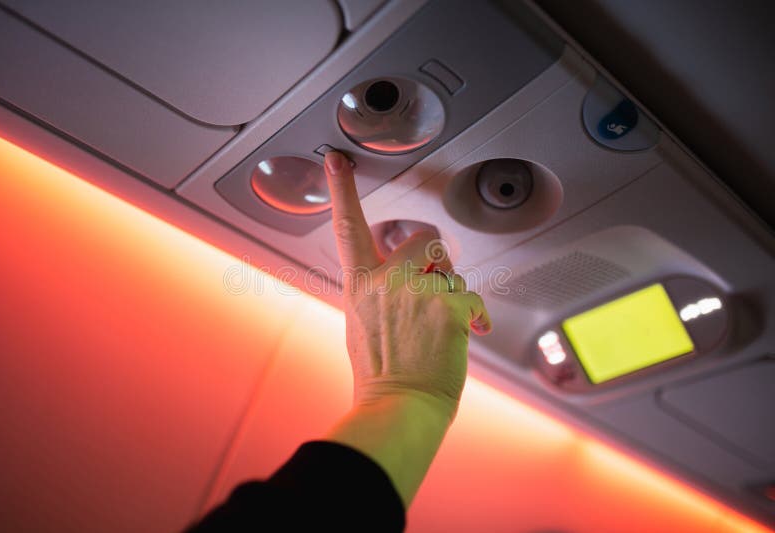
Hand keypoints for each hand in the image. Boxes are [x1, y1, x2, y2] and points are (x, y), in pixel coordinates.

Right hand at [324, 151, 491, 417]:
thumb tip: (394, 276)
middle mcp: (386, 281)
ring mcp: (417, 292)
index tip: (337, 161)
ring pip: (452, 269)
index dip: (342, 189)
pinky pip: (474, 296)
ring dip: (454, 291)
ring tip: (441, 324)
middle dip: (436, 259)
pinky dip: (476, 316)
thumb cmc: (381, 374)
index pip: (347, 227)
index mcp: (359, 285)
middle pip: (425, 239)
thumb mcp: (360, 323)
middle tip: (435, 288)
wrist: (398, 407)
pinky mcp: (449, 307)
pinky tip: (468, 333)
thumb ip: (374, 290)